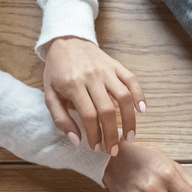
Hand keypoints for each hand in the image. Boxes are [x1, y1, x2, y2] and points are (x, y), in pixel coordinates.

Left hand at [43, 37, 145, 155]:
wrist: (67, 42)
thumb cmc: (57, 72)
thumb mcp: (49, 94)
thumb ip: (60, 118)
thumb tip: (76, 140)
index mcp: (72, 85)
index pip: (88, 116)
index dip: (94, 135)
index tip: (96, 148)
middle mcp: (91, 77)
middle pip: (107, 111)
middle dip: (112, 134)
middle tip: (114, 150)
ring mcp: (106, 70)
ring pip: (123, 98)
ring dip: (130, 120)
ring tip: (131, 137)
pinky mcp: (117, 66)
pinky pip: (132, 81)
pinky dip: (140, 96)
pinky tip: (142, 110)